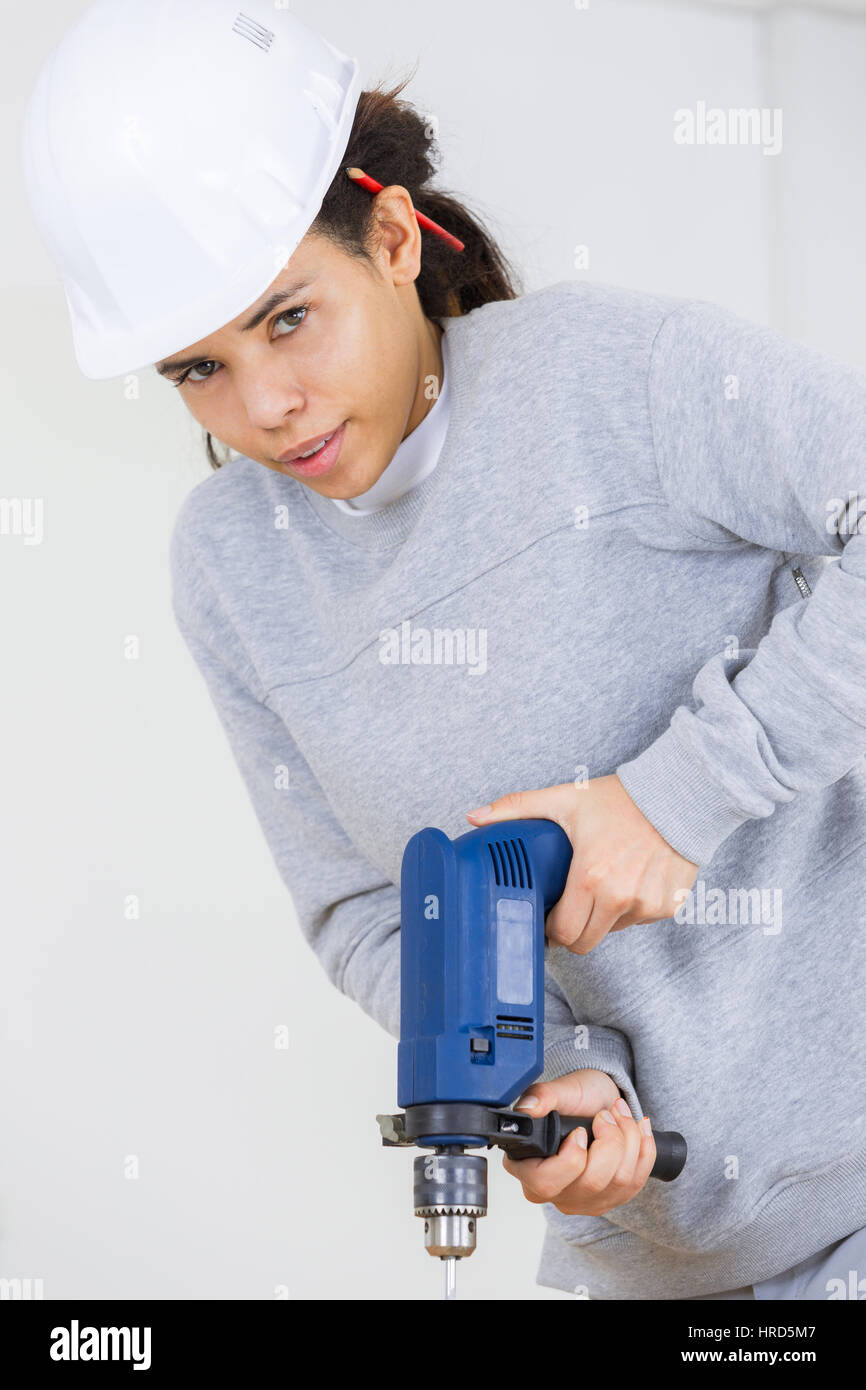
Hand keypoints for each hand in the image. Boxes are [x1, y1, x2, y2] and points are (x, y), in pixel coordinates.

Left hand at [466, 774, 698, 953]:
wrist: (677, 794)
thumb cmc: (619, 798)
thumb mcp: (564, 799)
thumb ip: (517, 808)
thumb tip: (474, 817)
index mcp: (591, 877)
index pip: (563, 933)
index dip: (550, 930)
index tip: (546, 919)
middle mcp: (620, 897)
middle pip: (586, 942)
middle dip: (573, 930)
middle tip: (569, 907)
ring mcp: (647, 904)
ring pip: (613, 931)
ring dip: (603, 917)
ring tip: (603, 884)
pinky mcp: (668, 906)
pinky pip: (639, 920)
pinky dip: (631, 908)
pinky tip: (630, 880)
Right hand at [501, 1068, 654, 1215]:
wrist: (599, 1101)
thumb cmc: (577, 1098)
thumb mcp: (560, 1090)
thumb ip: (542, 1096)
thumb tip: (529, 1108)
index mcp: (530, 1167)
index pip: (545, 1183)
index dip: (569, 1158)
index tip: (580, 1131)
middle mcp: (556, 1190)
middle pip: (591, 1184)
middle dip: (610, 1141)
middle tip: (607, 1114)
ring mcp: (585, 1200)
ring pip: (619, 1183)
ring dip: (629, 1141)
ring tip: (621, 1115)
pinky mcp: (611, 1199)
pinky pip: (636, 1183)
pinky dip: (644, 1152)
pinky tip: (639, 1130)